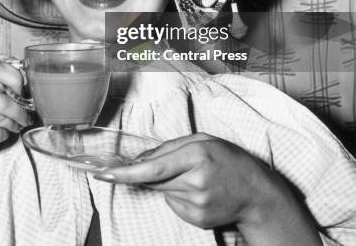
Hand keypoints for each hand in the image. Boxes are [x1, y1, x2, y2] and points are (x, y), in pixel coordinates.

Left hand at [95, 133, 288, 229]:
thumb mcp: (203, 140)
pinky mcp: (197, 220)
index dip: (125, 172)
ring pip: (163, 190)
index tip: (103, 173)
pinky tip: (199, 190)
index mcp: (196, 156)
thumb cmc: (229, 160)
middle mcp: (195, 182)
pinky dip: (179, 194)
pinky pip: (174, 203)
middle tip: (174, 164)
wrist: (257, 193)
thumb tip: (140, 159)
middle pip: (154, 179)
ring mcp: (196, 205)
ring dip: (169, 181)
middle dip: (151, 170)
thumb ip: (169, 147)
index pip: (152, 168)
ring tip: (195, 176)